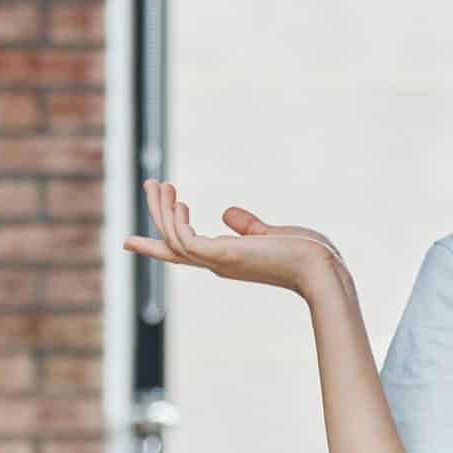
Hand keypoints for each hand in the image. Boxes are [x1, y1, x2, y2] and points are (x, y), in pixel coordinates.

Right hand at [124, 178, 343, 297]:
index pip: (184, 251)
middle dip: (156, 216)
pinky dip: (176, 221)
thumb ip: (248, 226)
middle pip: (172, 244)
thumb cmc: (305, 255)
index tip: (128, 241)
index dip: (157, 244)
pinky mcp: (224, 256)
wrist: (323, 269)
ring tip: (161, 184)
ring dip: (164, 210)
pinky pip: (186, 240)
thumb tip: (225, 213)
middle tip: (150, 183)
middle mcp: (217, 263)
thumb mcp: (272, 234)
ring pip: (174, 239)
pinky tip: (180, 200)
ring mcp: (218, 261)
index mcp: (226, 259)